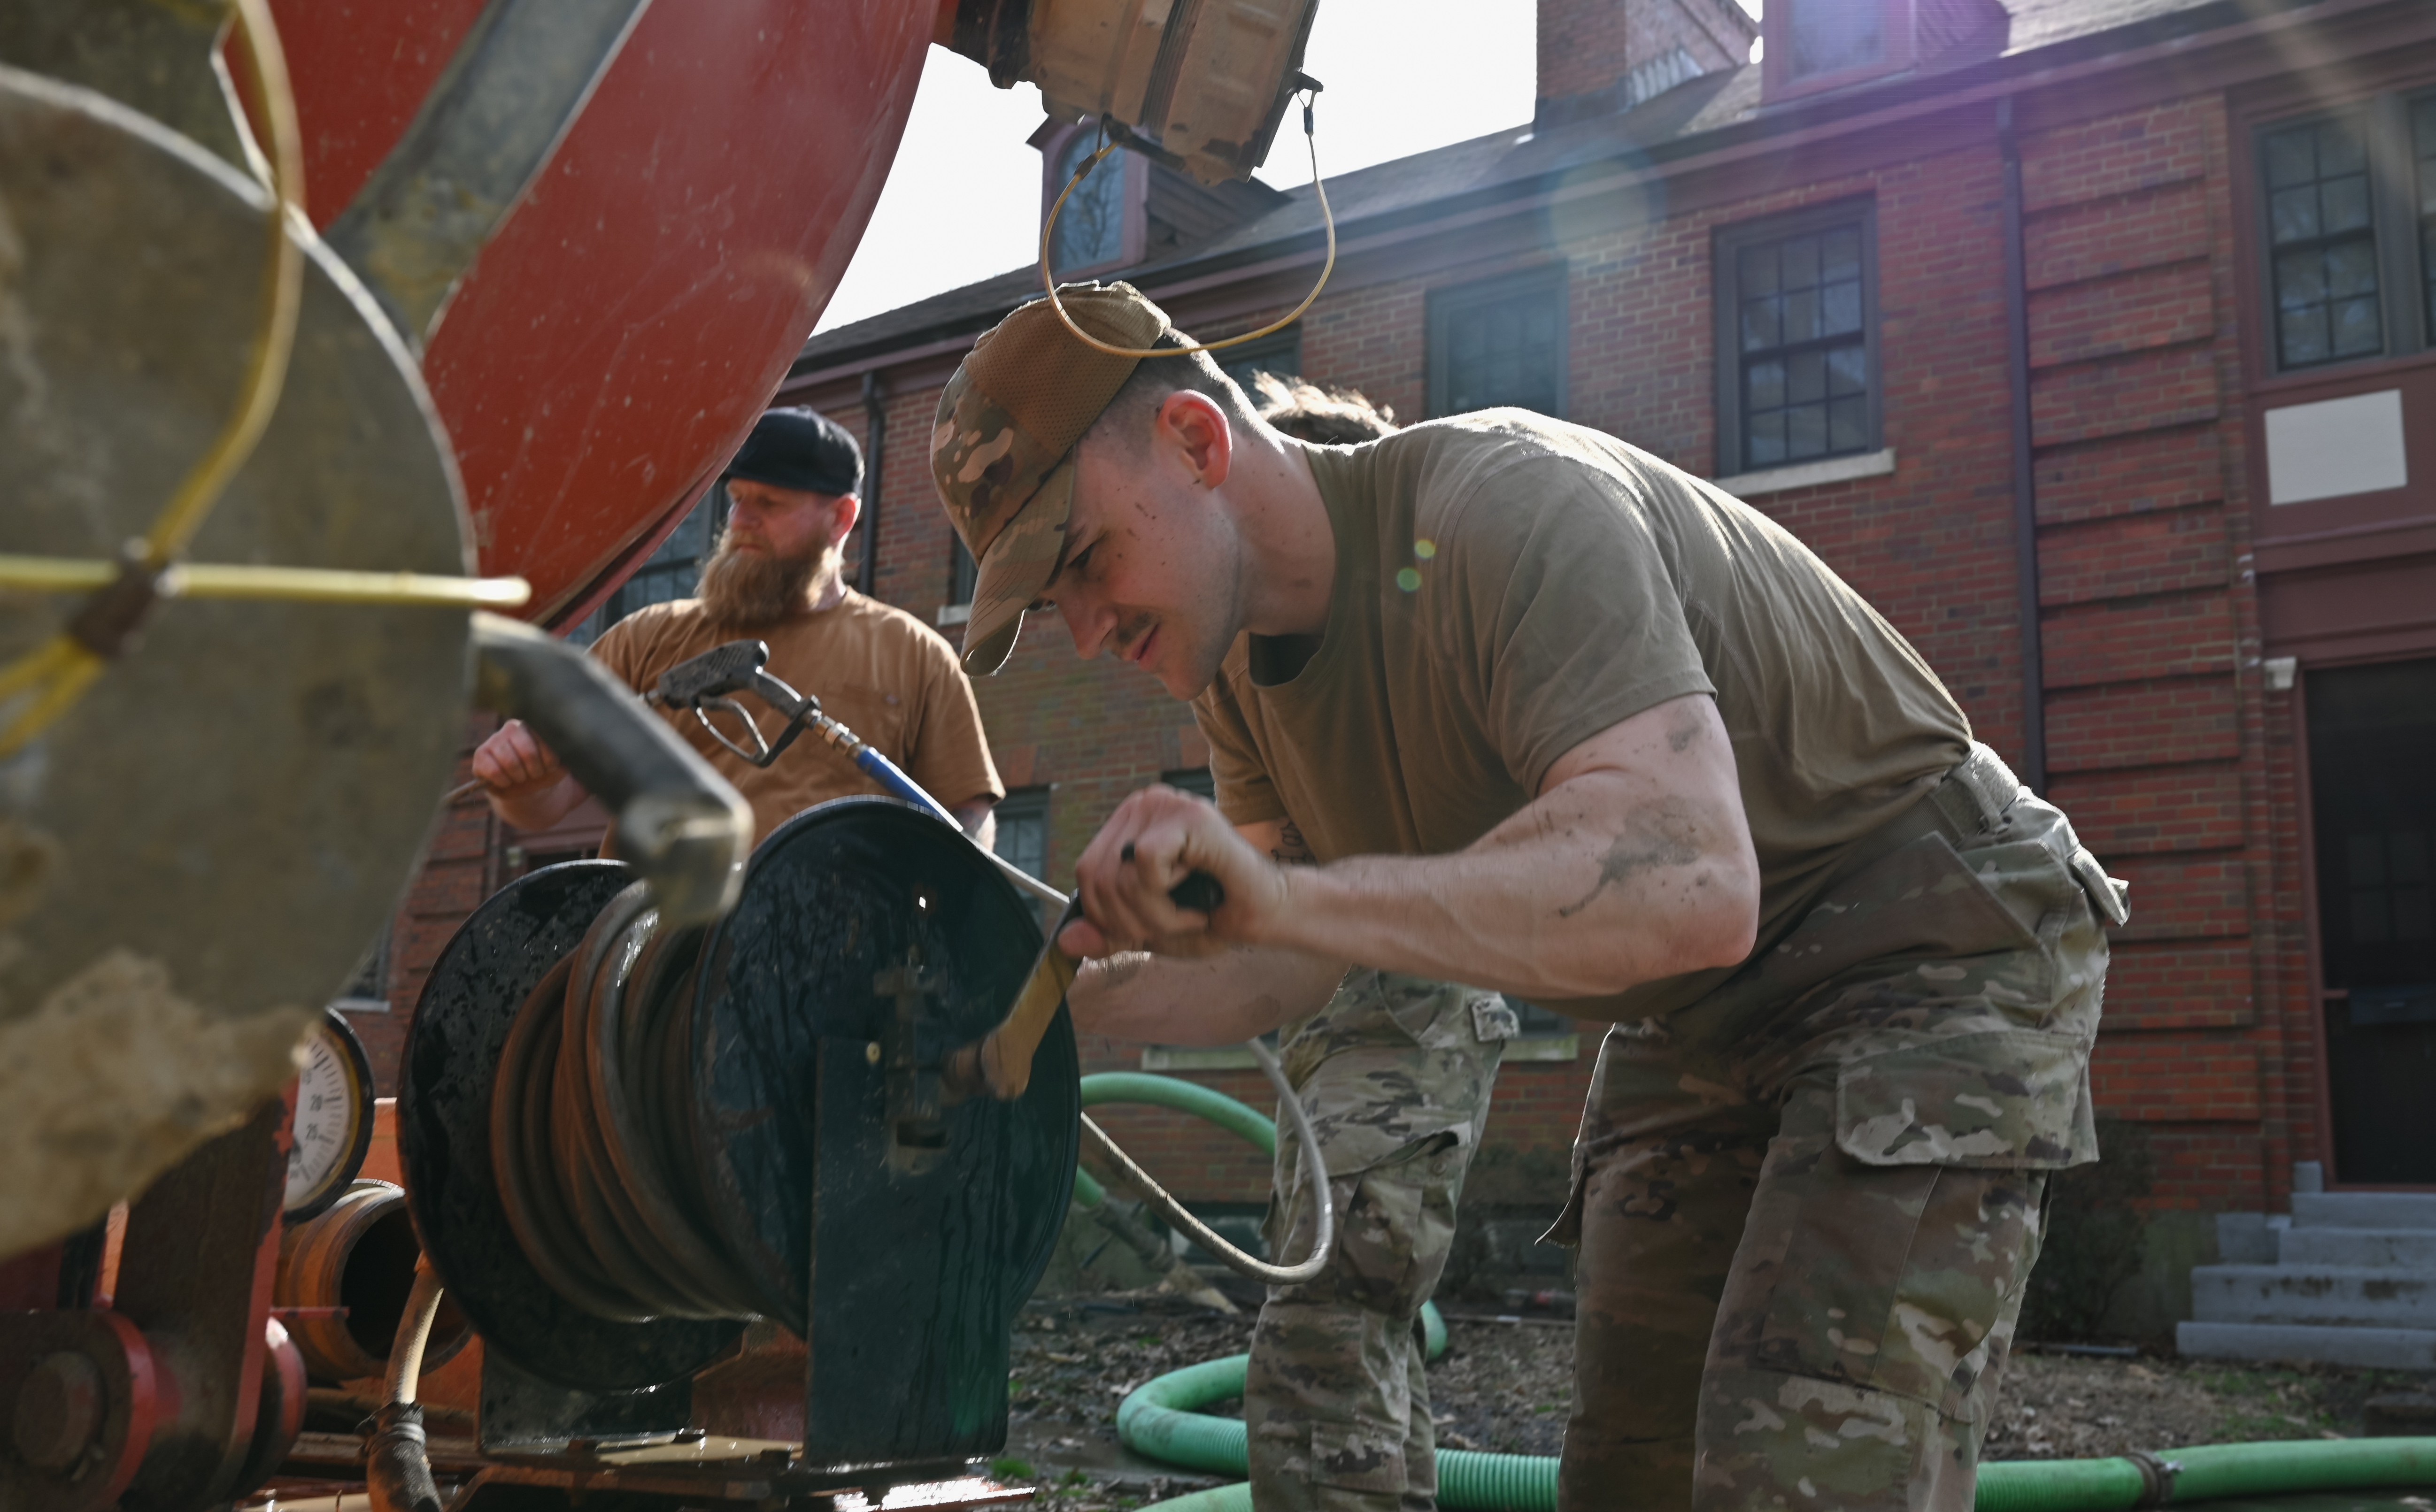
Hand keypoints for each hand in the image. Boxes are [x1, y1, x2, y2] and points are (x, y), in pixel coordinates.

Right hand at [470, 718, 566, 799]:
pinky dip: (503, 781)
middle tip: (534, 775)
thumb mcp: (560, 764)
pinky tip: (507, 781)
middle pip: (528, 753)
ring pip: (510, 762)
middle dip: (534, 771)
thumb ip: (569, 756)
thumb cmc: (545, 772)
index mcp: (536, 725)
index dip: (549, 762)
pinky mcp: (481, 754)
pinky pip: (493, 770)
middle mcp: (513, 727)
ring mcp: (494, 739)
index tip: (549, 767)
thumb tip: (580, 753)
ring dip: (519, 778)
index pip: (546, 742)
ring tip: (521, 778)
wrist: (526, 788)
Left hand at [1060, 785, 1287, 957]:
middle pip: (1097, 877)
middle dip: (1131, 921)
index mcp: (1129, 823)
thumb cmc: (1212, 915)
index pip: (1086, 873)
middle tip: (1174, 924)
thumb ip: (1107, 931)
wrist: (1267, 914)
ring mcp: (1167, 804)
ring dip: (1155, 917)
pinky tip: (1198, 898)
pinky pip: (1145, 865)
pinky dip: (1167, 899)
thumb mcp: (1146, 929)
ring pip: (1119, 876)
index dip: (1107, 916)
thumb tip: (1064, 942)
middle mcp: (1144, 804)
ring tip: (1189, 913)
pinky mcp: (1189, 815)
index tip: (1147, 928)